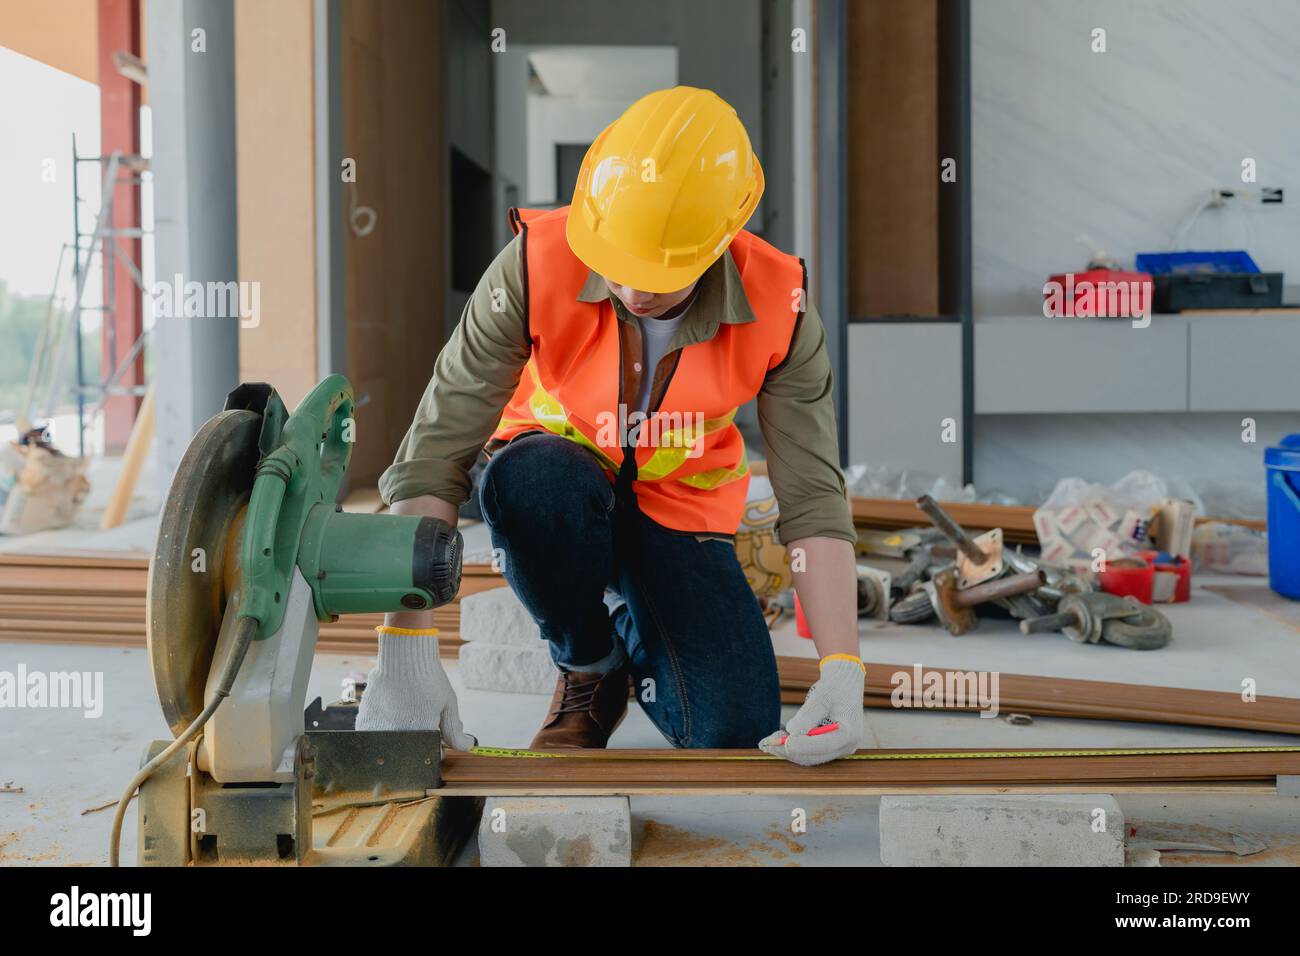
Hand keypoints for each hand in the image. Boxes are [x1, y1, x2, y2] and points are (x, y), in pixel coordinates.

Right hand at [355, 627, 476, 748]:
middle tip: (421, 718)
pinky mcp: (365, 721)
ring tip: (406, 713)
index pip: (431, 755)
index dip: (436, 747)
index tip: (437, 735)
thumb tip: (467, 746)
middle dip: (419, 743)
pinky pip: (374, 737)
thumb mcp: (448, 703)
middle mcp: (398, 735)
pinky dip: (383, 731)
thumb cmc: (427, 677)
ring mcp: (379, 729)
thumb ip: (454, 730)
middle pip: (410, 753)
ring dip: (400, 737)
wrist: (403, 656)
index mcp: (421, 733)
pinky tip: (391, 714)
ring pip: (391, 747)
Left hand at [759, 655, 863, 765]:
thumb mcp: (822, 695)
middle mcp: (846, 745)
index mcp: (849, 732)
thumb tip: (792, 732)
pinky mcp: (830, 748)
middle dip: (790, 750)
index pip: (825, 745)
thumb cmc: (835, 687)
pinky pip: (810, 753)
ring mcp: (838, 749)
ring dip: (789, 751)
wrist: (844, 684)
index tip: (784, 741)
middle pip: (815, 756)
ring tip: (769, 741)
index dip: (803, 745)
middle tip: (768, 743)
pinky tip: (779, 740)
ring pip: (810, 758)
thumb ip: (808, 714)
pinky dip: (795, 748)